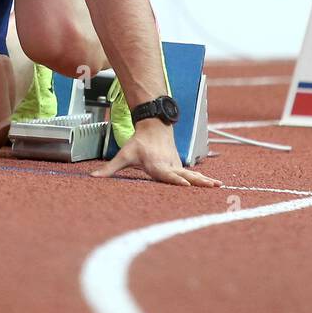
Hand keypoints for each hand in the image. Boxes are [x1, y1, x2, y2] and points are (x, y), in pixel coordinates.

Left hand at [91, 120, 221, 186]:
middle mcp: (170, 166)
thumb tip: (92, 177)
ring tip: (219, 186)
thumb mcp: (124, 155)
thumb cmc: (139, 142)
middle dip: (199, 182)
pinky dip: (203, 179)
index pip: (168, 175)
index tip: (186, 186)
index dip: (176, 180)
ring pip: (193, 175)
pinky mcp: (180, 166)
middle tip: (211, 186)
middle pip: (186, 176)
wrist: (154, 126)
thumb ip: (109, 169)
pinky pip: (193, 175)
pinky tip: (214, 184)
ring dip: (205, 181)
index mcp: (158, 165)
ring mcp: (177, 166)